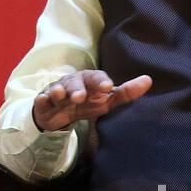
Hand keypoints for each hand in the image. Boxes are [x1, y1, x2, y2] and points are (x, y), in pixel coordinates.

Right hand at [32, 70, 151, 131]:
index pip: (96, 77)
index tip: (108, 87)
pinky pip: (42, 99)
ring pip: (58, 89)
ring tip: (62, 96)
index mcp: (89, 81)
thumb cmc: (86, 103)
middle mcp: (73, 83)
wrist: (58, 113)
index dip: (101, 81)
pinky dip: (42, 99)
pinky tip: (44, 99)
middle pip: (76, 82)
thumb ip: (126, 92)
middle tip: (80, 97)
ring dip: (60, 91)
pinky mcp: (44, 101)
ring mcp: (57, 91)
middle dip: (78, 88)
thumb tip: (149, 80)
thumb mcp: (106, 100)